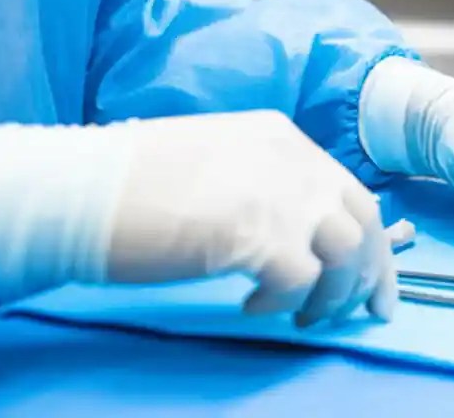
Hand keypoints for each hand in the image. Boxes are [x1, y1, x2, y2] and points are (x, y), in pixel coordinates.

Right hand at [109, 111, 413, 325]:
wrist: (79, 191)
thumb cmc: (132, 183)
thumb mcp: (218, 161)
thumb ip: (264, 182)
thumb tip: (300, 228)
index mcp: (282, 138)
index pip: (351, 193)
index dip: (373, 241)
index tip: (374, 281)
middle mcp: (291, 159)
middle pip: (363, 221)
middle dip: (372, 274)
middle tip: (364, 312)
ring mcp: (277, 193)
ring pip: (347, 252)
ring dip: (333, 293)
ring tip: (303, 315)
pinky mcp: (255, 232)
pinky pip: (301, 280)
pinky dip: (285, 302)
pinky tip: (252, 306)